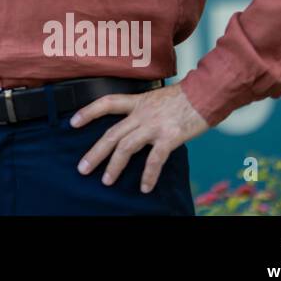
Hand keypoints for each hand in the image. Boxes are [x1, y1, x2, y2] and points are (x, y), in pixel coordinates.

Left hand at [69, 84, 209, 192]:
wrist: (207, 93)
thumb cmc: (186, 97)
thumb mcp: (158, 97)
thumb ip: (145, 110)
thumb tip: (136, 126)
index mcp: (138, 101)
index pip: (107, 103)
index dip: (88, 112)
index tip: (73, 122)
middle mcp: (142, 113)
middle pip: (111, 133)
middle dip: (95, 152)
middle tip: (82, 168)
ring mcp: (155, 125)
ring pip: (126, 147)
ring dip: (114, 166)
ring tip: (106, 180)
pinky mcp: (170, 137)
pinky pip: (154, 159)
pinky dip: (148, 175)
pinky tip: (145, 188)